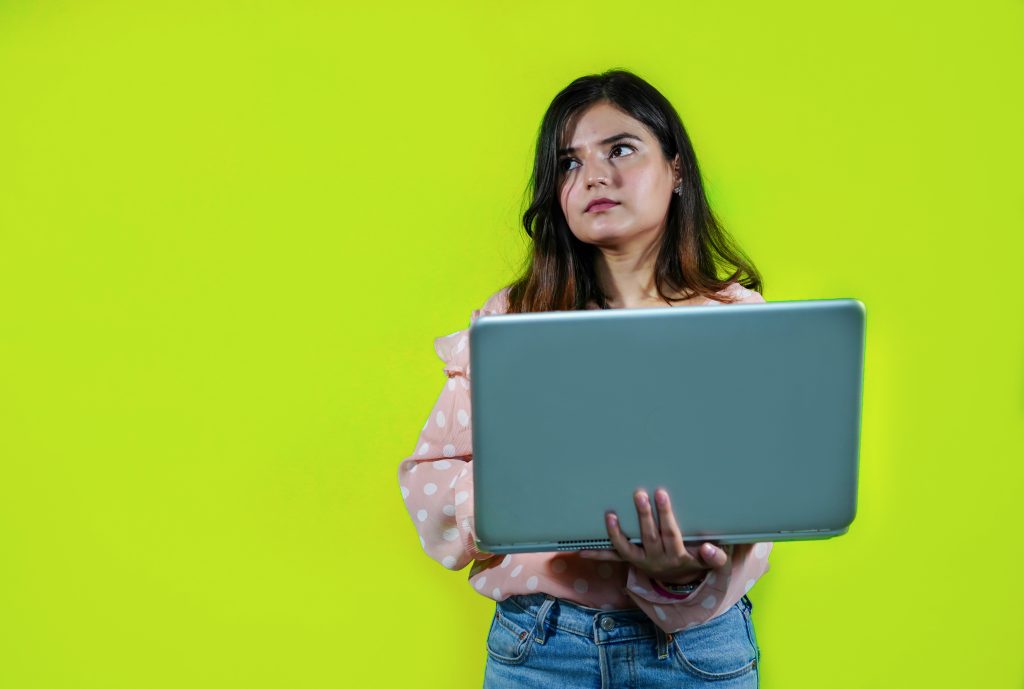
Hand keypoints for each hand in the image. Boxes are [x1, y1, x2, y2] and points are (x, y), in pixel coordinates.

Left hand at [579, 488, 727, 583]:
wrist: (681, 579)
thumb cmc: (697, 560)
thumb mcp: (711, 562)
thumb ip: (715, 557)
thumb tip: (711, 548)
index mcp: (677, 556)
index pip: (671, 532)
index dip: (666, 514)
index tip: (662, 493)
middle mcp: (657, 560)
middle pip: (649, 536)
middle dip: (644, 515)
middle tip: (638, 493)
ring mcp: (641, 561)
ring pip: (627, 548)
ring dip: (617, 533)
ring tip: (610, 515)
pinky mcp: (630, 561)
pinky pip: (613, 558)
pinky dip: (597, 552)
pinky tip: (581, 548)